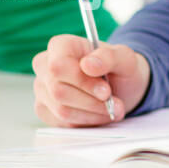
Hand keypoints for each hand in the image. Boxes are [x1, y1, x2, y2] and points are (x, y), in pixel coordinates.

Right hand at [32, 36, 149, 126]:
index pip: (58, 66)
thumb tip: (88, 64)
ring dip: (92, 113)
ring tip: (114, 109)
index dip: (81, 81)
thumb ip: (110, 57)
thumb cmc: (120, 67)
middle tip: (116, 103)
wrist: (122, 86)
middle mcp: (45, 66)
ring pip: (61, 109)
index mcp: (61, 45)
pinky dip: (86, 121)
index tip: (106, 91)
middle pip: (59, 91)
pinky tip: (100, 113)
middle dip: (92, 101)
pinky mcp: (45, 109)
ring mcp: (42, 89)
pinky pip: (62, 122)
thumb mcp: (125, 58)